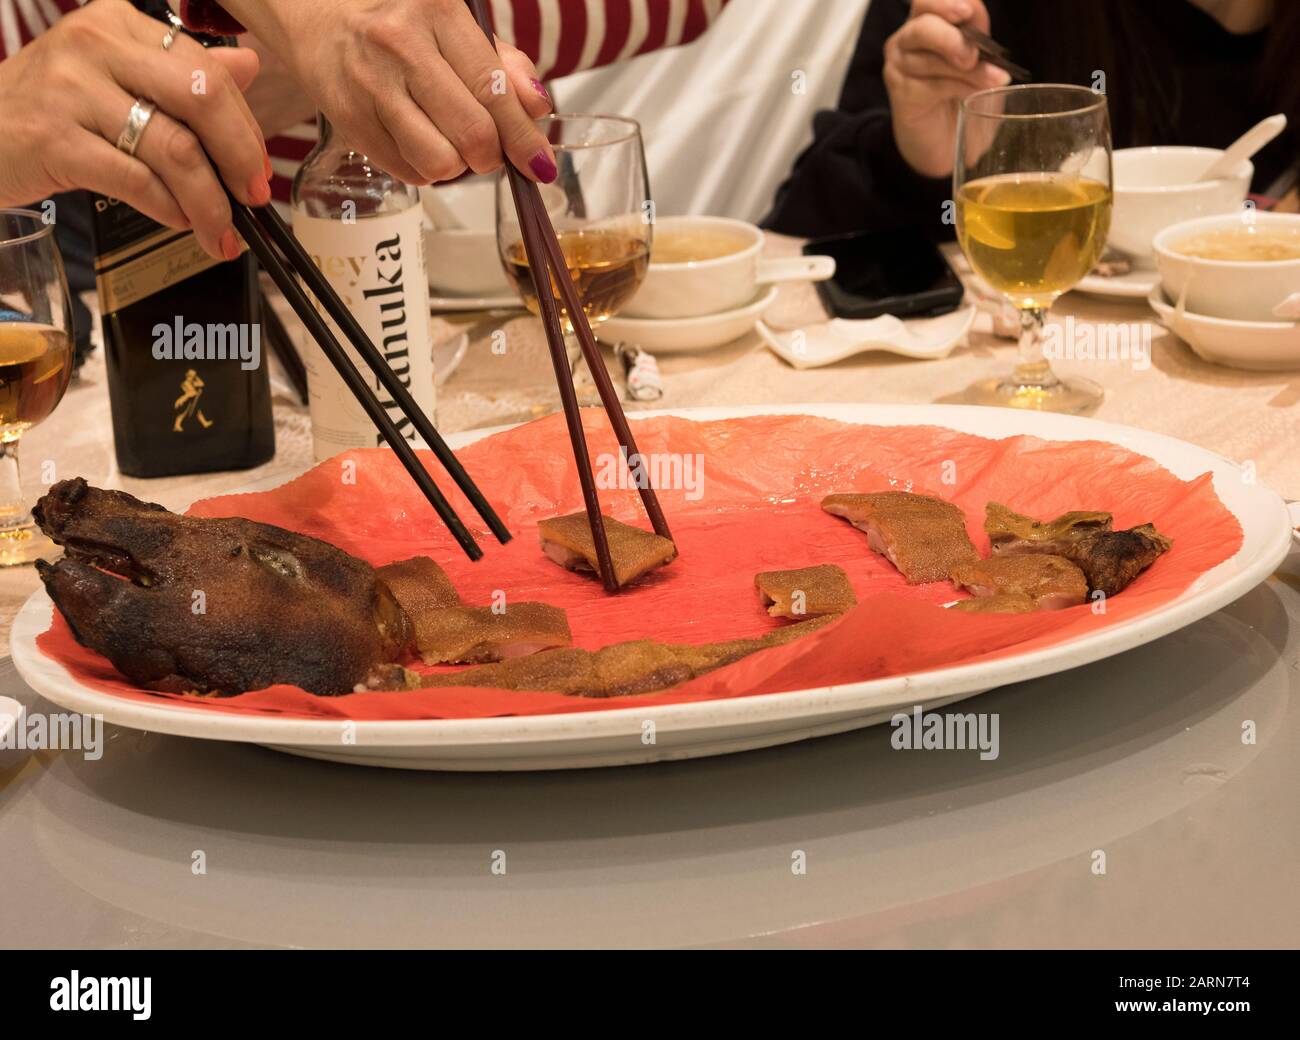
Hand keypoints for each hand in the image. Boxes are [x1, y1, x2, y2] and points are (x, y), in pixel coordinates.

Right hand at [0, 0, 270, 259]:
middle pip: (202, 100)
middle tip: (254, 198)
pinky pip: (137, 179)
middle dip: (240, 157)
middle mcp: (96, 45)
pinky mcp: (53, 138)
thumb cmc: (55, 109)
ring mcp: (71, 90)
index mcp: (120, 24)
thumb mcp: (117, 79)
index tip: (258, 168)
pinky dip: (170, 209)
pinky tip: (180, 222)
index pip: (208, 71)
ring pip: (174, 148)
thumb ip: (182, 72)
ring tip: (222, 232)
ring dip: (210, 202)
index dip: (246, 126)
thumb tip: (249, 65)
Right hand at [221, 0, 555, 184]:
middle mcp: (401, 46)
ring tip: (448, 141)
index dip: (523, 138)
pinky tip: (416, 138)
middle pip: (472, 134)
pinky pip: (409, 172)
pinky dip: (424, 167)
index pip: (493, 91)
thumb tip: (537, 108)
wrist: (318, 18)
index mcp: (438, 13)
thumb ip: (502, 65)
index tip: (540, 164)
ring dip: (457, 166)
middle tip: (488, 151)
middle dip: (491, 156)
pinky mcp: (350, 121)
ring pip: (440, 162)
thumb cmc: (399, 23)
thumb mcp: (455, 25)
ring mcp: (371, 86)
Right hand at [883, 0, 1010, 178]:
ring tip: (993, 80)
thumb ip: (975, 33)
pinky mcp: (900, 94)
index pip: (929, 0)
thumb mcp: (978, 58)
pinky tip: (971, 96)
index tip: (968, 12)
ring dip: (967, 71)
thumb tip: (975, 15)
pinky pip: (931, 85)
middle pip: (923, 24)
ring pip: (931, 59)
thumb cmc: (963, 95)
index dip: (948, 2)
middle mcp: (906, 40)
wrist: (947, 142)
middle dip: (951, 38)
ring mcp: (899, 67)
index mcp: (925, 21)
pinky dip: (957, 89)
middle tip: (973, 55)